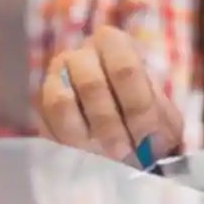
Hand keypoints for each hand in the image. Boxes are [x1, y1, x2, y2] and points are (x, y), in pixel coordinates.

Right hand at [38, 25, 184, 163]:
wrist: (118, 126)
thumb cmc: (143, 116)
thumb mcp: (162, 116)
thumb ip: (159, 125)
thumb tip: (151, 144)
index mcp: (114, 45)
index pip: (125, 69)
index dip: (137, 108)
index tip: (148, 139)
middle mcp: (80, 54)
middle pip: (91, 86)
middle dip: (110, 126)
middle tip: (125, 155)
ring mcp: (55, 75)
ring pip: (62, 102)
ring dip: (86, 136)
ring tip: (106, 159)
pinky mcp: (41, 102)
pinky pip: (47, 121)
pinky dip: (69, 141)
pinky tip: (87, 155)